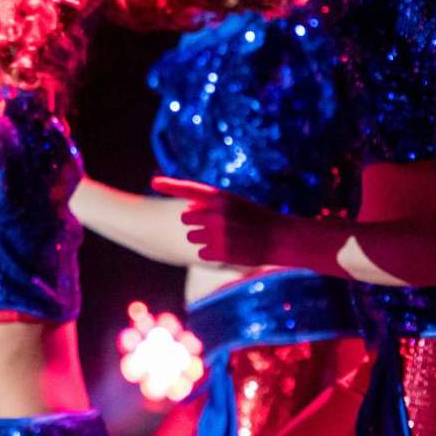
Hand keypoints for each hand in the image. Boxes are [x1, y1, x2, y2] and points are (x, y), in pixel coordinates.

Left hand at [151, 175, 285, 266]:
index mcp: (221, 197)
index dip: (170, 185)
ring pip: (192, 236)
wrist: (282, 238)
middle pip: (186, 218)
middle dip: (195, 223)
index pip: (189, 188)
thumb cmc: (258, 219)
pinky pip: (201, 253)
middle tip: (214, 226)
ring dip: (202, 239)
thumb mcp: (236, 203)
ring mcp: (218, 232)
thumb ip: (212, 203)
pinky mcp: (221, 252)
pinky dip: (210, 253)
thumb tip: (189, 206)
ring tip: (223, 239)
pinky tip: (225, 251)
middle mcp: (217, 212)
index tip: (154, 182)